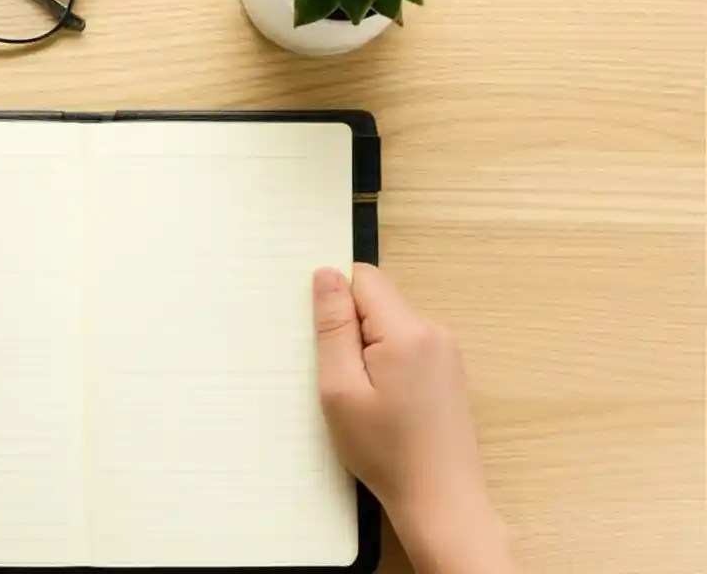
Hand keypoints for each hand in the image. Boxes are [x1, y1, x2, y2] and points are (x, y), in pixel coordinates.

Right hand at [312, 264, 514, 572]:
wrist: (442, 501)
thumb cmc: (386, 452)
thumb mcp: (341, 389)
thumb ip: (333, 327)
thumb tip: (326, 274)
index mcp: (407, 330)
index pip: (362, 278)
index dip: (335, 302)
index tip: (325, 342)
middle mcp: (434, 331)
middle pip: (378, 300)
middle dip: (351, 329)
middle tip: (341, 377)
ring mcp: (447, 351)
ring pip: (391, 324)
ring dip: (368, 349)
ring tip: (363, 397)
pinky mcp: (450, 371)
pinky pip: (408, 345)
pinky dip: (387, 364)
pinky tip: (384, 403)